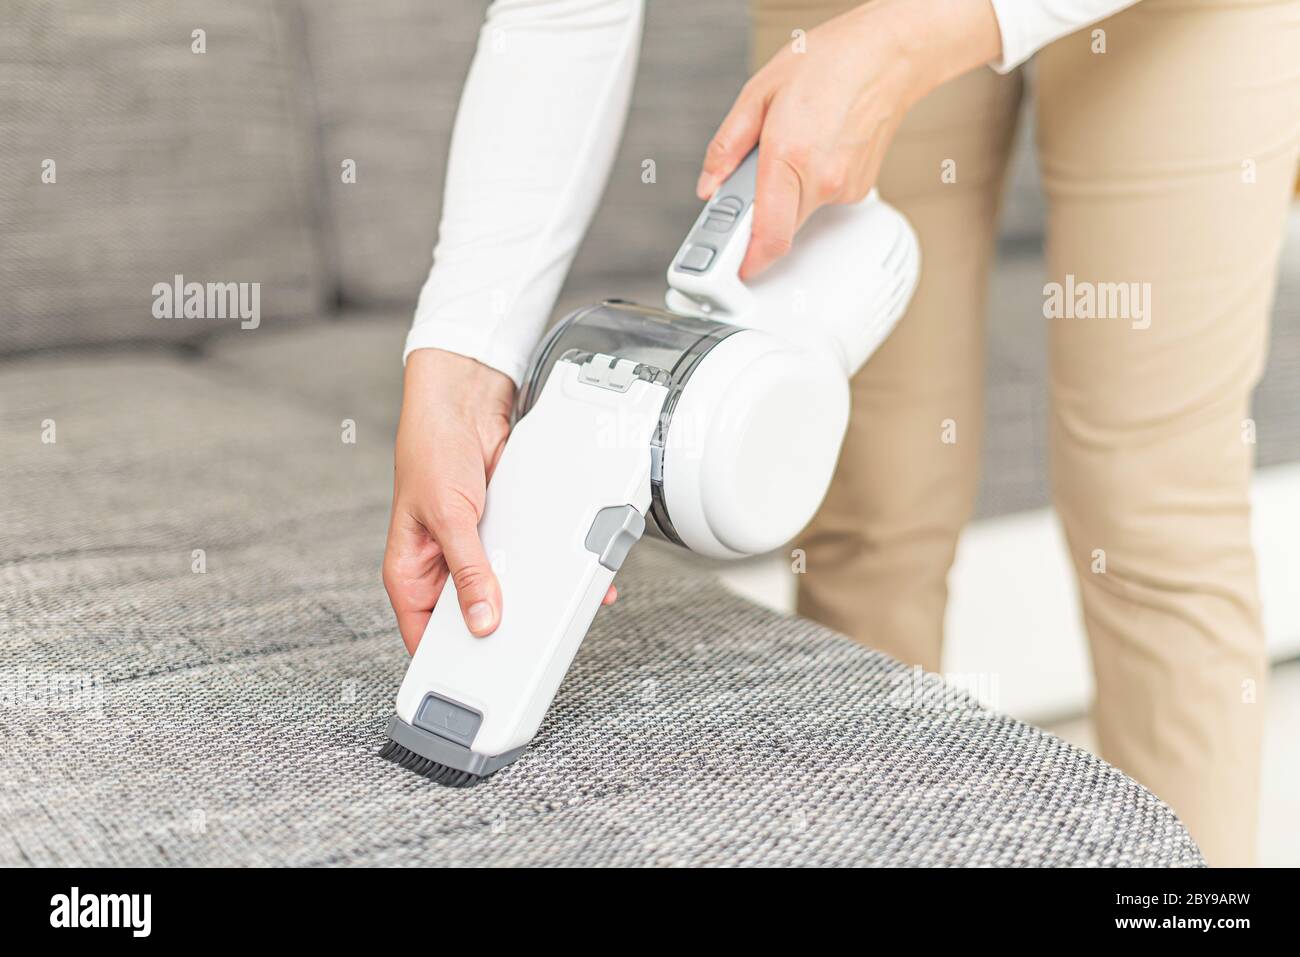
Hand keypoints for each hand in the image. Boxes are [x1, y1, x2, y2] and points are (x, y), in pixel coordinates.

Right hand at [383, 349, 614, 653]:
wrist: (464, 403)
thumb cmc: (431, 450)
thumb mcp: (448, 517)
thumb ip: (467, 570)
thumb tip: (480, 618)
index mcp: (412, 572)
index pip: (425, 636)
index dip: (448, 664)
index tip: (476, 686)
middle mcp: (443, 567)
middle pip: (471, 618)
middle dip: (501, 632)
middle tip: (529, 653)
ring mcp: (475, 551)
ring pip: (504, 591)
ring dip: (531, 599)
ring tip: (558, 614)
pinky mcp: (503, 532)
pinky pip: (526, 561)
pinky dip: (547, 569)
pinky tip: (570, 577)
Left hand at [697, 0, 1002, 278]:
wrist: (887, 55)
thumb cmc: (830, 63)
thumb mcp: (759, 92)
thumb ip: (727, 146)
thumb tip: (710, 183)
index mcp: (791, 155)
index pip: (769, 235)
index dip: (747, 260)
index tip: (731, 267)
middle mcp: (822, 180)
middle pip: (779, 228)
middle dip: (757, 217)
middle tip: (745, 188)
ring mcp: (844, 188)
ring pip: (798, 214)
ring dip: (783, 196)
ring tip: (789, 148)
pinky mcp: (858, 190)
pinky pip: (819, 200)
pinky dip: (806, 185)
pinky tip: (812, 149)